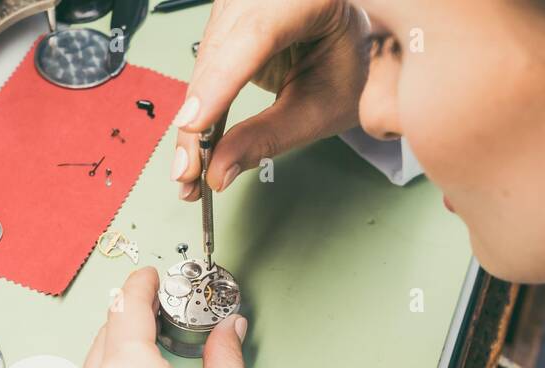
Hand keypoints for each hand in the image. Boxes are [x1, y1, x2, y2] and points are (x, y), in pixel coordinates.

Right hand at [172, 0, 368, 198]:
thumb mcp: (319, 110)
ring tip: (189, 169)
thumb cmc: (348, 67)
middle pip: (220, 51)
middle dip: (199, 116)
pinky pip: (205, 64)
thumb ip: (268, 137)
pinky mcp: (227, 19)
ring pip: (205, 60)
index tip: (195, 125)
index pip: (256, 34)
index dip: (220, 82)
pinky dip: (199, 105)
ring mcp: (242, 2)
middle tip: (189, 172)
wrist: (356, 44)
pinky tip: (193, 141)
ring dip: (192, 117)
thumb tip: (219, 169)